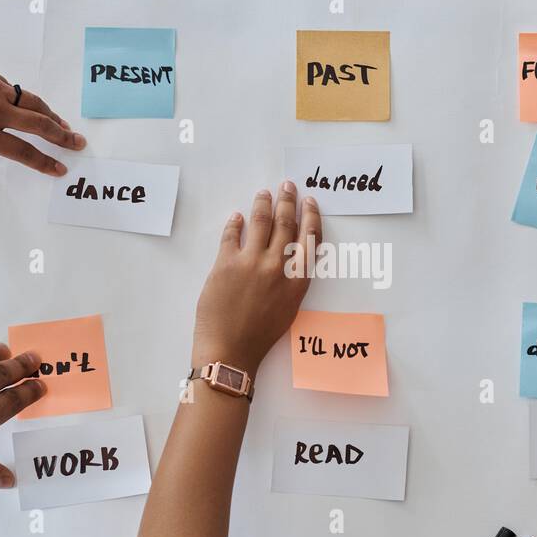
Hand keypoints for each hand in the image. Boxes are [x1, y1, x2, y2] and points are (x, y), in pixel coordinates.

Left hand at [0, 44, 85, 176]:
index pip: (23, 152)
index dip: (44, 162)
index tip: (60, 169)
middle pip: (39, 125)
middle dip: (62, 137)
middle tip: (79, 143)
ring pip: (34, 104)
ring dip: (52, 115)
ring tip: (64, 124)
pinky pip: (14, 89)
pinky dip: (24, 100)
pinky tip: (27, 105)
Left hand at [191, 183, 321, 374]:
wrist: (229, 351)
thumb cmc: (260, 336)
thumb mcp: (288, 308)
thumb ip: (290, 281)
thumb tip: (286, 257)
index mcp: (297, 280)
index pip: (309, 239)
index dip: (310, 216)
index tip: (309, 201)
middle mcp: (278, 266)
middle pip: (286, 223)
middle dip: (288, 201)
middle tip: (287, 185)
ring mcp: (251, 262)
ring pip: (260, 221)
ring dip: (263, 203)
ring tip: (264, 193)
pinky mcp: (226, 263)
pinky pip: (232, 234)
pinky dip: (235, 222)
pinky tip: (238, 216)